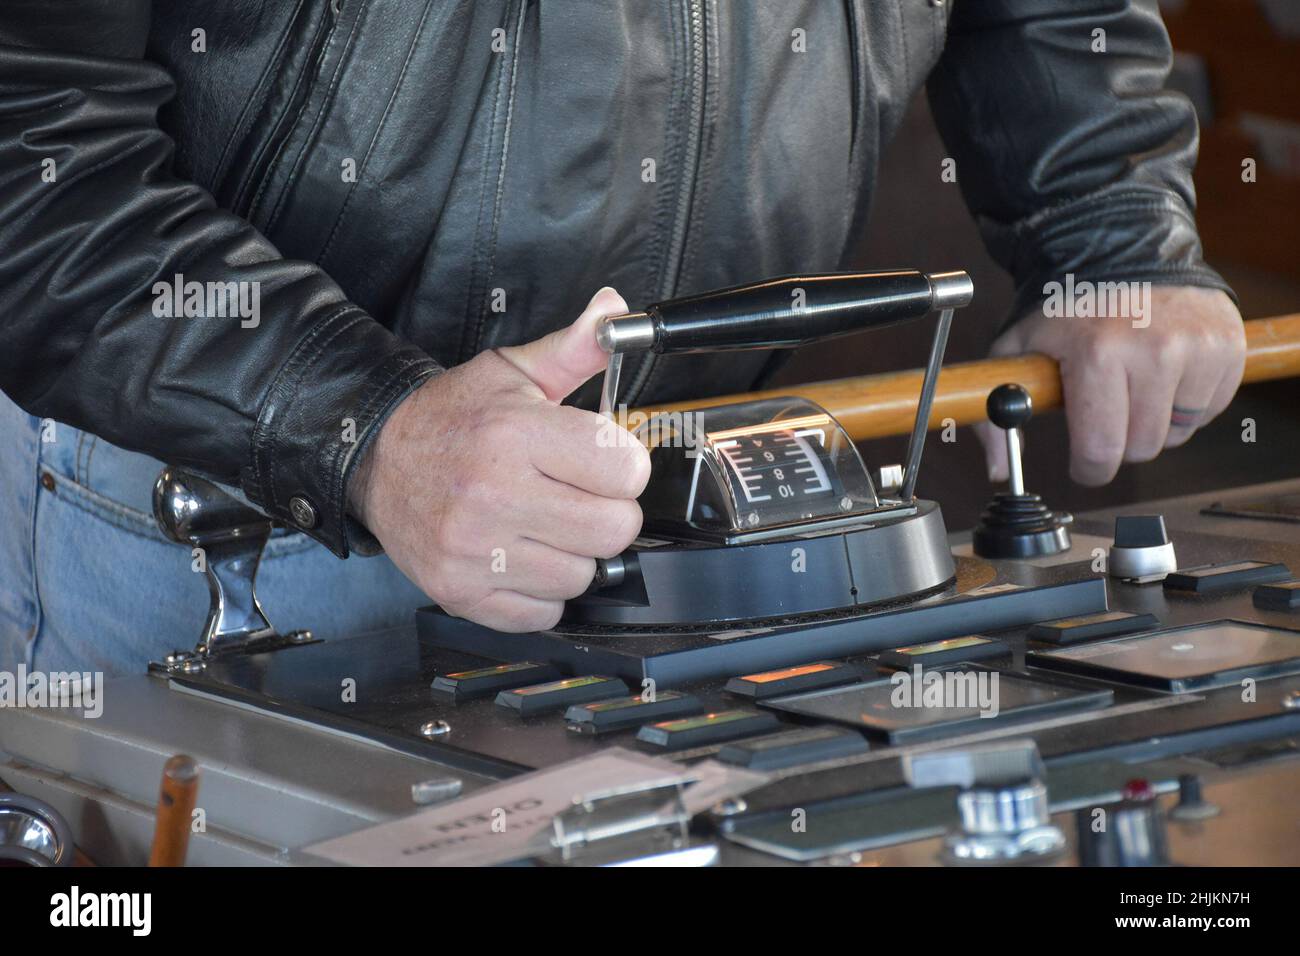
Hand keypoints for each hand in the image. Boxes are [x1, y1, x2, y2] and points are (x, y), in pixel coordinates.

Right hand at [350, 288, 649, 631]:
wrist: (375, 458)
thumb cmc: (452, 418)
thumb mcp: (512, 372)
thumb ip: (574, 347)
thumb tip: (616, 309)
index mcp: (515, 433)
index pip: (625, 469)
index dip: (624, 466)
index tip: (602, 462)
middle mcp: (493, 493)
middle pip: (614, 530)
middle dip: (607, 512)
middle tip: (578, 496)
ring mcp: (474, 549)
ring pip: (582, 576)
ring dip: (574, 554)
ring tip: (544, 524)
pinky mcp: (460, 591)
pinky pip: (543, 611)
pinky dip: (541, 591)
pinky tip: (522, 555)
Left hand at [976, 286, 1244, 485]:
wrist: (1120, 250)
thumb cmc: (1066, 308)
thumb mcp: (1016, 352)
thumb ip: (998, 415)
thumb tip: (998, 470)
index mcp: (1098, 355)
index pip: (1101, 450)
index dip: (1089, 468)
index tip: (1085, 463)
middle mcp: (1153, 350)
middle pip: (1142, 448)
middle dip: (1121, 441)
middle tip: (1108, 409)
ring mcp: (1196, 347)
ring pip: (1179, 433)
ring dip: (1157, 421)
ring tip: (1136, 382)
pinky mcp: (1226, 346)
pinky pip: (1211, 408)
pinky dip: (1189, 401)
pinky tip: (1167, 371)